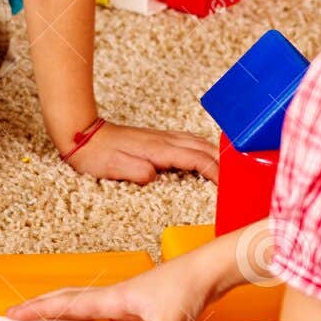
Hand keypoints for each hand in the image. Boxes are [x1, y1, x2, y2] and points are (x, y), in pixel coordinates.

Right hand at [7, 255, 217, 320]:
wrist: (211, 270)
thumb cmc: (190, 286)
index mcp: (115, 298)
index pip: (68, 303)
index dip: (40, 309)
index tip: (13, 313)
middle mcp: (117, 298)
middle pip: (70, 300)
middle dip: (42, 307)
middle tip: (16, 316)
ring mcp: (128, 302)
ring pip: (86, 306)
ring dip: (63, 312)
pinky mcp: (141, 308)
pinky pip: (105, 317)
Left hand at [63, 120, 218, 184]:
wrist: (83, 134)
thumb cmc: (97, 155)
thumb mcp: (114, 169)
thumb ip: (136, 172)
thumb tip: (154, 176)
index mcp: (158, 149)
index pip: (196, 160)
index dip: (214, 172)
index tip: (227, 186)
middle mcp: (165, 140)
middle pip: (203, 148)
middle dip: (223, 162)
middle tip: (237, 179)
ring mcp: (162, 137)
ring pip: (198, 142)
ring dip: (216, 154)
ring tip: (229, 168)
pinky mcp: (158, 138)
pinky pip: (189, 141)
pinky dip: (203, 149)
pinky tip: (205, 155)